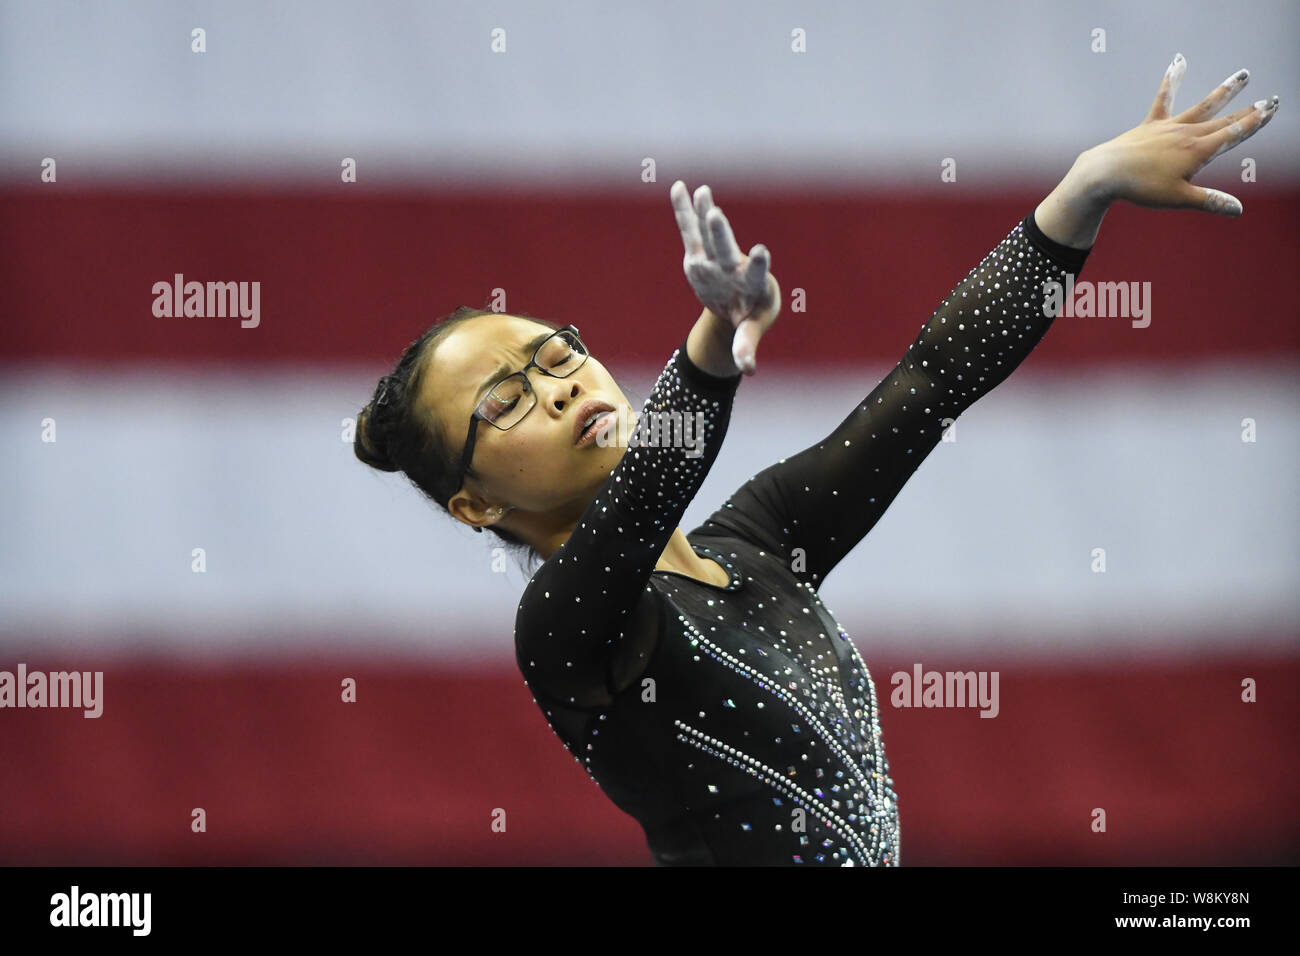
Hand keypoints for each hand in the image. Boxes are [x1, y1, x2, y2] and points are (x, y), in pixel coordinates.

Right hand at [671, 180, 780, 374]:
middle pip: (727, 249)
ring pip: (709, 234)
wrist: (739, 302)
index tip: (763, 251)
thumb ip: (747, 346)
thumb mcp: (749, 331)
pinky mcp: (700, 253)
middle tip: (716, 215)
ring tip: (701, 193)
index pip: (758, 274)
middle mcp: (734, 266)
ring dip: (704, 214)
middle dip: (720, 234)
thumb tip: (748, 370)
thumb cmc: (751, 315)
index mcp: (752, 286)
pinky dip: (684, 211)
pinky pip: (691, 230)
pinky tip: (679, 187)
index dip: (760, 264)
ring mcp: (716, 258)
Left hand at [1080, 53, 1278, 216]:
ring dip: (1224, 91)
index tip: (1270, 109)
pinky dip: (1172, 80)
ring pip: (1202, 106)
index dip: (1253, 123)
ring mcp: (1168, 127)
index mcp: (1197, 151)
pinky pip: (1163, 99)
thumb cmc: (1141, 188)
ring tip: (1242, 75)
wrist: (1105, 174)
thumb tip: (1237, 210)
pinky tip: (1178, 60)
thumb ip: (1209, 201)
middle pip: (1223, 120)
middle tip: (1269, 100)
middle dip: (1247, 111)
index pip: (1232, 135)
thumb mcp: (1178, 198)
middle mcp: (1187, 134)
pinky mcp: (1150, 125)